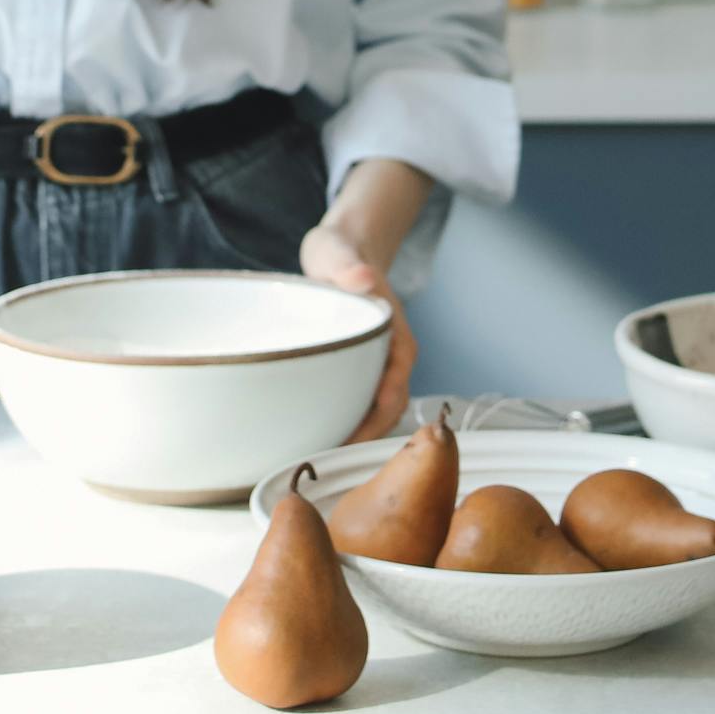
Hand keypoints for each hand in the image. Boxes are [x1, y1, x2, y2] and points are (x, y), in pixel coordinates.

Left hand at [301, 221, 415, 441]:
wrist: (343, 253)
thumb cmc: (341, 254)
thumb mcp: (340, 254)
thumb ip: (349, 266)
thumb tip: (361, 277)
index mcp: (396, 338)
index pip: (394, 389)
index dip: (376, 419)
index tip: (351, 439)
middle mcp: (392, 358)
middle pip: (387, 412)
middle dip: (364, 439)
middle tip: (327, 460)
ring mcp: (378, 367)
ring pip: (376, 414)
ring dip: (356, 436)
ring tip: (320, 456)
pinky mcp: (360, 371)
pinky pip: (360, 405)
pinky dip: (346, 423)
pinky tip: (318, 434)